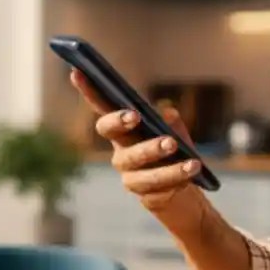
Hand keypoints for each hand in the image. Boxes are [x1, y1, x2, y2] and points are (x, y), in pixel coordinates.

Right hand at [69, 69, 205, 228]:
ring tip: (188, 157)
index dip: (88, 91)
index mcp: (125, 133)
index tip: (77, 72)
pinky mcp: (146, 197)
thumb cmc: (175, 157)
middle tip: (137, 116)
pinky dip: (177, 178)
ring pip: (140, 168)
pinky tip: (191, 172)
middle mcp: (121, 153)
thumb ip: (171, 123)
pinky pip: (158, 188)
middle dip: (121, 123)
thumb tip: (165, 114)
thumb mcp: (177, 134)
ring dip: (162, 160)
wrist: (185, 197)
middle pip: (113, 135)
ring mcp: (131, 177)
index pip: (103, 109)